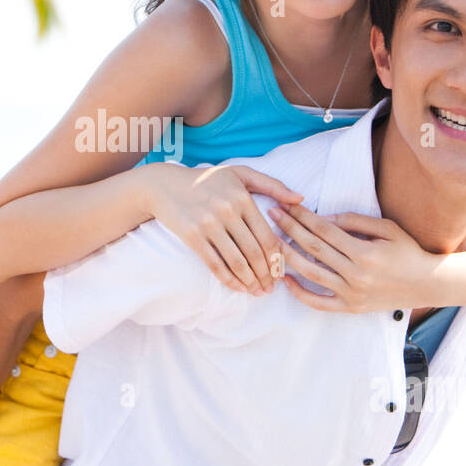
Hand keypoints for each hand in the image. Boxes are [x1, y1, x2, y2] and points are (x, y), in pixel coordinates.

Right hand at [146, 162, 303, 294]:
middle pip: (254, 252)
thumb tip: (300, 199)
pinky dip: (229, 279)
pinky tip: (238, 288)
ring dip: (250, 281)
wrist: (165, 185)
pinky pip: (214, 264)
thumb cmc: (207, 179)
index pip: (267, 236)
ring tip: (257, 292)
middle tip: (270, 289)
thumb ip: (272, 185)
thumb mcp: (241, 173)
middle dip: (266, 275)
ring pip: (237, 261)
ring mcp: (208, 224)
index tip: (280, 274)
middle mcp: (227, 210)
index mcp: (242, 198)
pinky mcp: (192, 236)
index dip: (277, 260)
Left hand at [267, 203, 441, 313]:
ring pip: (311, 274)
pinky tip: (286, 280)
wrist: (427, 284)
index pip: (324, 230)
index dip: (302, 216)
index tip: (286, 205)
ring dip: (289, 257)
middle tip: (272, 215)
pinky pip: (319, 303)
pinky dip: (300, 293)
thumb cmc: (407, 251)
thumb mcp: (387, 228)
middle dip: (289, 229)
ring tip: (273, 242)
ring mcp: (351, 293)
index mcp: (364, 252)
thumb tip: (324, 217)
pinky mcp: (350, 308)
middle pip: (313, 249)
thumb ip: (355, 221)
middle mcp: (355, 274)